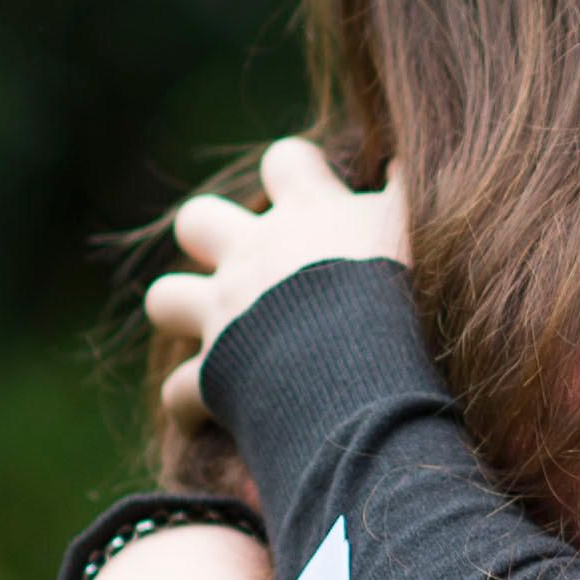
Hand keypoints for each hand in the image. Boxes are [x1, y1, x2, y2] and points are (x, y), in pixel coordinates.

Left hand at [151, 137, 406, 437]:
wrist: (363, 373)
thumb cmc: (401, 297)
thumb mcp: (414, 233)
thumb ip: (403, 196)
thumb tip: (399, 160)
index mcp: (308, 215)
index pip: (287, 161)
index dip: (295, 173)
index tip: (315, 196)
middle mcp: (254, 256)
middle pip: (198, 219)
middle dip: (210, 237)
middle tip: (247, 266)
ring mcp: (226, 314)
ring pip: (164, 297)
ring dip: (181, 313)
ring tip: (212, 336)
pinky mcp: (212, 375)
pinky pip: (178, 391)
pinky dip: (190, 406)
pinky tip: (205, 419)